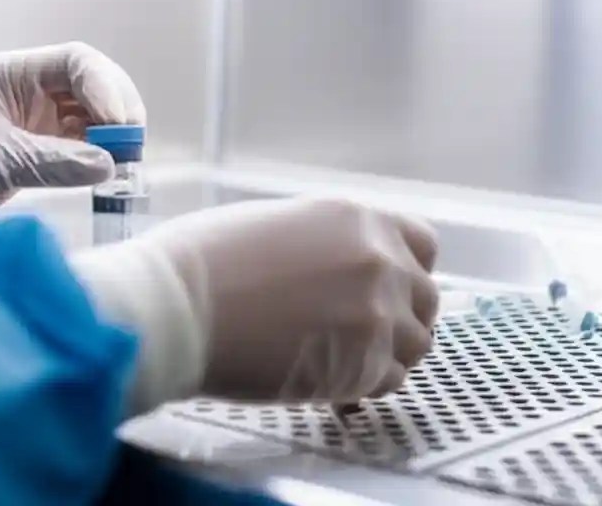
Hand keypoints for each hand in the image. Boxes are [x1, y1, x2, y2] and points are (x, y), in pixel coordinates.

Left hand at [0, 42, 144, 244]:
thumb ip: (54, 162)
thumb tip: (109, 165)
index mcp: (11, 75)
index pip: (76, 62)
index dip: (106, 87)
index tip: (119, 124)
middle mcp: (28, 91)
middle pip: (93, 85)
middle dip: (118, 111)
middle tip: (132, 146)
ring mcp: (35, 121)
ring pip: (93, 116)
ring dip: (113, 135)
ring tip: (125, 164)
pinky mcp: (38, 151)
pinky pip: (82, 146)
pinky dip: (100, 157)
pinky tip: (109, 173)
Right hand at [69, 197, 438, 412]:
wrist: (176, 307)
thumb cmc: (203, 262)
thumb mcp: (277, 223)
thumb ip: (325, 243)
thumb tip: (334, 268)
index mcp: (357, 218)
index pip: (422, 244)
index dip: (405, 269)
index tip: (387, 287)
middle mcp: (380, 261)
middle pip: (425, 298)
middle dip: (399, 316)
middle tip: (361, 331)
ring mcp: (377, 315)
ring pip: (415, 344)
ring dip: (386, 353)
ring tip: (343, 358)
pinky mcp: (362, 367)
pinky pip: (390, 381)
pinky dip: (368, 384)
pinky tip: (332, 379)